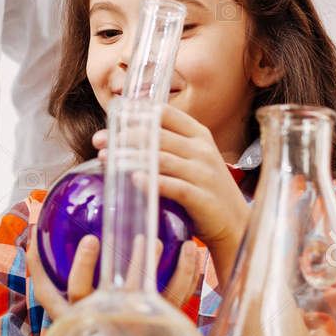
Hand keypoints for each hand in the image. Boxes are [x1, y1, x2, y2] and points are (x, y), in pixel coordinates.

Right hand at [23, 221, 199, 318]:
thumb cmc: (78, 328)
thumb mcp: (55, 304)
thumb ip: (43, 275)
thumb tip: (32, 233)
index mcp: (75, 317)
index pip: (74, 294)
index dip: (82, 267)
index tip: (90, 240)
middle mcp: (104, 323)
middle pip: (115, 295)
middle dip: (117, 264)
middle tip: (125, 237)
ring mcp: (135, 325)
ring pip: (147, 296)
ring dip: (150, 265)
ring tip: (155, 240)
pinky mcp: (161, 324)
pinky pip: (177, 297)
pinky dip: (186, 274)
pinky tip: (191, 252)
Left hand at [99, 104, 249, 286]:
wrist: (235, 223)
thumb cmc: (205, 189)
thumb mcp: (192, 159)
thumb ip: (167, 146)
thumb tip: (126, 135)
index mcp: (198, 135)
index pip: (166, 113)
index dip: (137, 112)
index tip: (113, 115)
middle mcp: (202, 150)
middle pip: (158, 135)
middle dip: (125, 135)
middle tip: (100, 141)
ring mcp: (204, 173)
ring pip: (162, 158)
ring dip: (131, 157)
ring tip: (107, 159)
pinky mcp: (203, 198)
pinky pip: (175, 187)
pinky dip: (154, 182)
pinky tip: (134, 179)